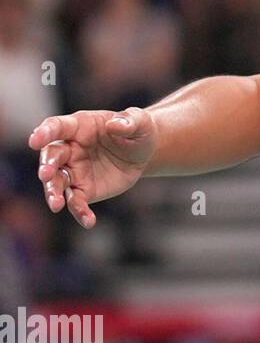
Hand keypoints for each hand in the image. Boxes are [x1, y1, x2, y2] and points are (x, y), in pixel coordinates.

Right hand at [27, 108, 158, 228]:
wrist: (143, 152)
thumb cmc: (137, 130)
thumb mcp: (140, 122)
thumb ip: (129, 121)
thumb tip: (115, 124)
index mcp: (79, 126)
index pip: (56, 127)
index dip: (44, 133)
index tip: (34, 141)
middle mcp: (70, 149)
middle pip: (52, 157)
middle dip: (47, 166)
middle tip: (45, 175)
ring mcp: (74, 171)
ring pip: (57, 183)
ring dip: (53, 193)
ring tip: (56, 205)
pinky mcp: (84, 190)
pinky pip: (77, 202)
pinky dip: (80, 212)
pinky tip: (88, 221)